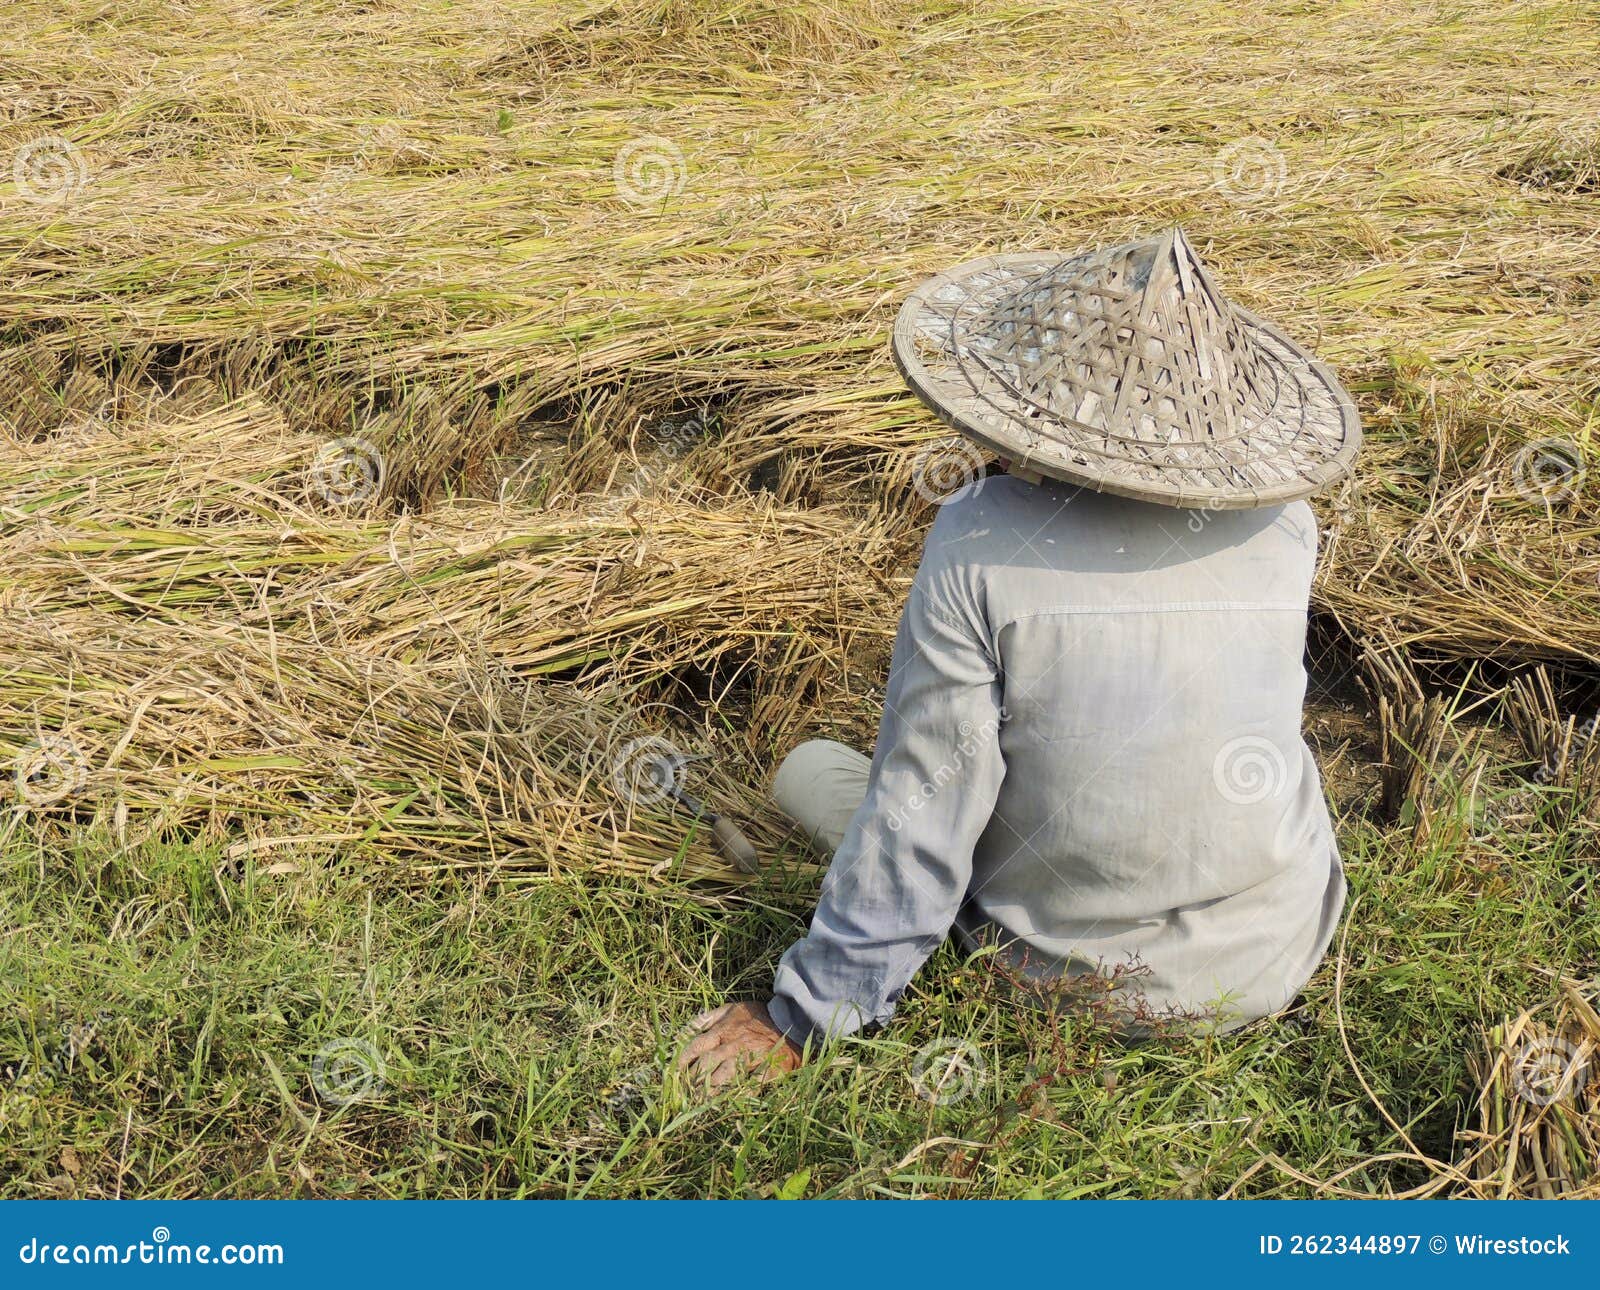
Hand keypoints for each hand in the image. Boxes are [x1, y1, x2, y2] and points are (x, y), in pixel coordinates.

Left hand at [677, 1000, 802, 1091]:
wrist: (792, 1019)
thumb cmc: (758, 1016)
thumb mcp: (731, 1008)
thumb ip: (709, 1017)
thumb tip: (687, 1027)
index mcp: (723, 1031)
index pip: (696, 1046)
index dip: (682, 1061)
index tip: (673, 1074)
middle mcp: (733, 1044)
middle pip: (707, 1065)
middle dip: (692, 1081)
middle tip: (683, 1094)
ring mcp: (751, 1057)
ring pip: (725, 1077)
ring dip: (710, 1091)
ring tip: (699, 1103)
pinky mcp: (768, 1069)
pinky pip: (752, 1085)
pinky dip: (741, 1095)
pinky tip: (730, 1104)